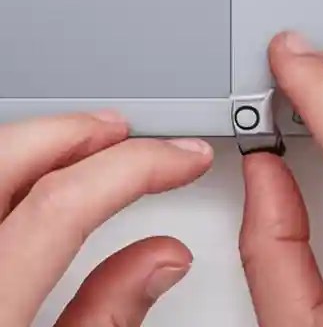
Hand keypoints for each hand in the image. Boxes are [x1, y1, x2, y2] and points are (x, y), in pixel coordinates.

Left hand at [0, 113, 213, 326]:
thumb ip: (108, 315)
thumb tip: (165, 258)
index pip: (64, 204)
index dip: (138, 166)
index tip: (185, 158)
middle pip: (8, 160)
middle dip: (76, 134)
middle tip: (131, 135)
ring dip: (40, 143)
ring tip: (87, 144)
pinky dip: (12, 171)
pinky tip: (35, 178)